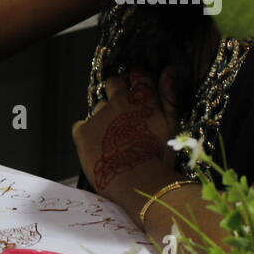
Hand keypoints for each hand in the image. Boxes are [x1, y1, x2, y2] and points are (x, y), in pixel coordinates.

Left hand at [73, 69, 180, 198]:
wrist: (139, 183)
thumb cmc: (160, 157)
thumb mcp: (172, 124)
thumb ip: (169, 96)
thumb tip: (168, 69)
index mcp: (142, 98)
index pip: (138, 75)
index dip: (136, 80)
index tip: (136, 91)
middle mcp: (119, 100)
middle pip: (113, 83)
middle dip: (116, 90)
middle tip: (121, 110)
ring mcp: (98, 115)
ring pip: (98, 107)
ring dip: (103, 117)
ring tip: (112, 138)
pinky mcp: (82, 131)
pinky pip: (80, 125)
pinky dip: (86, 132)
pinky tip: (96, 145)